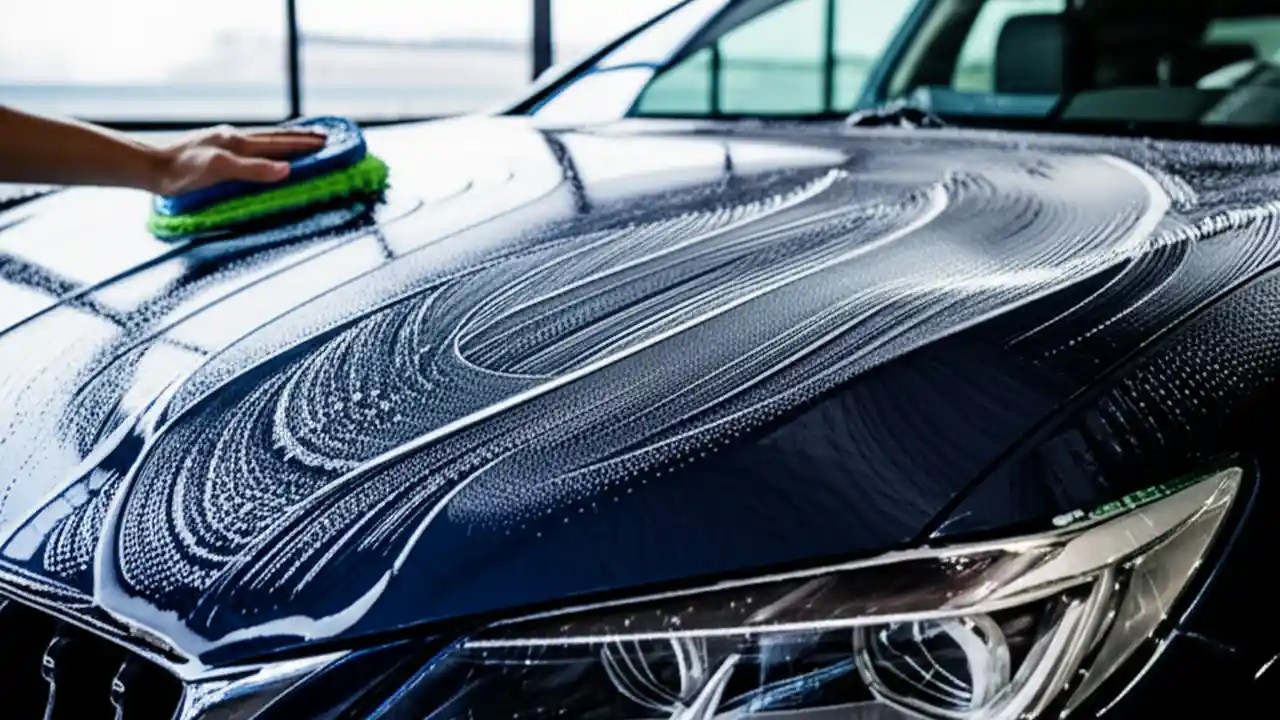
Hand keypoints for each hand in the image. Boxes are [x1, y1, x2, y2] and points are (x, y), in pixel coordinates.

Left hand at [149, 124, 326, 195]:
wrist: (150, 168)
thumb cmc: (182, 173)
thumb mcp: (219, 171)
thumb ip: (253, 170)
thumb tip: (287, 169)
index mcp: (237, 142)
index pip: (278, 143)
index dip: (303, 144)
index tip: (326, 143)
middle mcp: (233, 138)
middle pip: (273, 136)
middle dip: (299, 138)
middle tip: (323, 137)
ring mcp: (223, 142)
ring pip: (262, 138)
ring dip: (284, 139)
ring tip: (300, 139)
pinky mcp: (215, 149)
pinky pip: (250, 145)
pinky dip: (266, 145)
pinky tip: (263, 148)